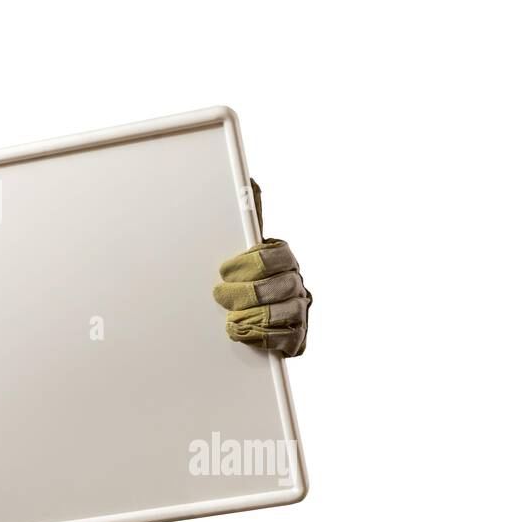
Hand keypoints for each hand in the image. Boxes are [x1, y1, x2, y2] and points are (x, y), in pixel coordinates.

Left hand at [212, 179, 311, 356]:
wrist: (247, 314)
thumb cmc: (242, 275)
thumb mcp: (243, 245)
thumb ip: (247, 216)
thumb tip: (249, 181)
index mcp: (284, 258)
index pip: (278, 255)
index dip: (252, 262)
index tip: (224, 270)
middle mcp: (297, 283)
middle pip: (284, 285)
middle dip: (251, 292)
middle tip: (221, 296)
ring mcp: (300, 311)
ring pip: (288, 312)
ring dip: (257, 317)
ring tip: (231, 320)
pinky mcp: (297, 337)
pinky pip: (290, 339)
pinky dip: (267, 338)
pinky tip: (245, 334)